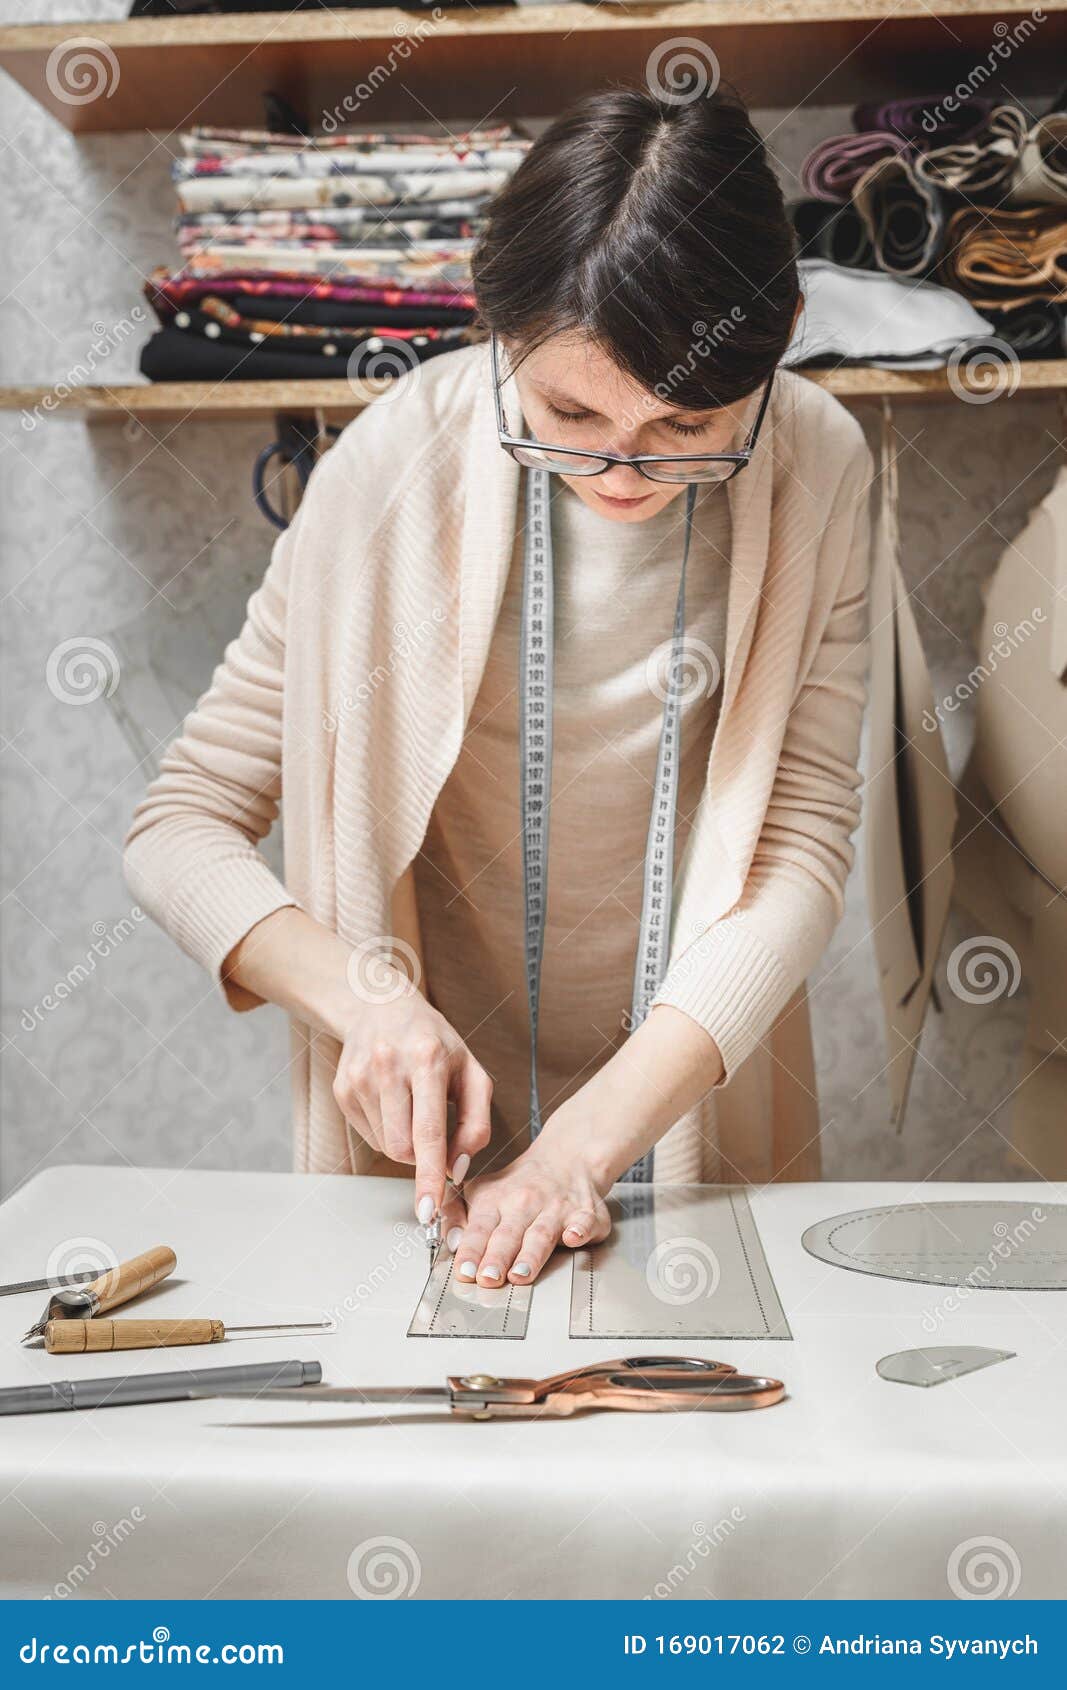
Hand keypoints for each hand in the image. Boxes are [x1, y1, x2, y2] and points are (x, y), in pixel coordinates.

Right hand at [331, 983, 491, 1222]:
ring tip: (412, 1106)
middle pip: (404, 1147)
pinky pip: (370, 1135)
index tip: (428, 1210)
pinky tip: (392, 1101)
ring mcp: (360, 1078)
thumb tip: (457, 1168)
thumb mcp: (472, 1072)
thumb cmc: (436, 1043)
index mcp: (428, 1059)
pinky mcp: (342, 1089)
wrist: (381, 1006)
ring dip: (405, 1142)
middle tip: (434, 1133)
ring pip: (387, 1145)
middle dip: (422, 1156)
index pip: (429, 1132)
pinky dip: (387, 1130)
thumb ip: (477, 1124)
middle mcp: (389, 1067)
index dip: (429, 1176)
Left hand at [448, 1131, 612, 1286]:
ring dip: (530, 1255)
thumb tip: (449, 1240)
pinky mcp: (583, 1213)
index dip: (471, 1250)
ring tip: (520, 1275)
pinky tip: (573, 1238)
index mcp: (496, 1200)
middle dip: (497, 1257)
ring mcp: (555, 1209)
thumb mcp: (481, 1191)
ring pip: (541, 1234)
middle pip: (509, 1234)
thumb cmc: (521, 1185)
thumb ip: (456, 1214)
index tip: (464, 1271)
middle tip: (488, 1278)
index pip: (480, 1228)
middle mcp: (524, 1204)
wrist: (568, 1157)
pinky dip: (580, 1230)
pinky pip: (584, 1222)